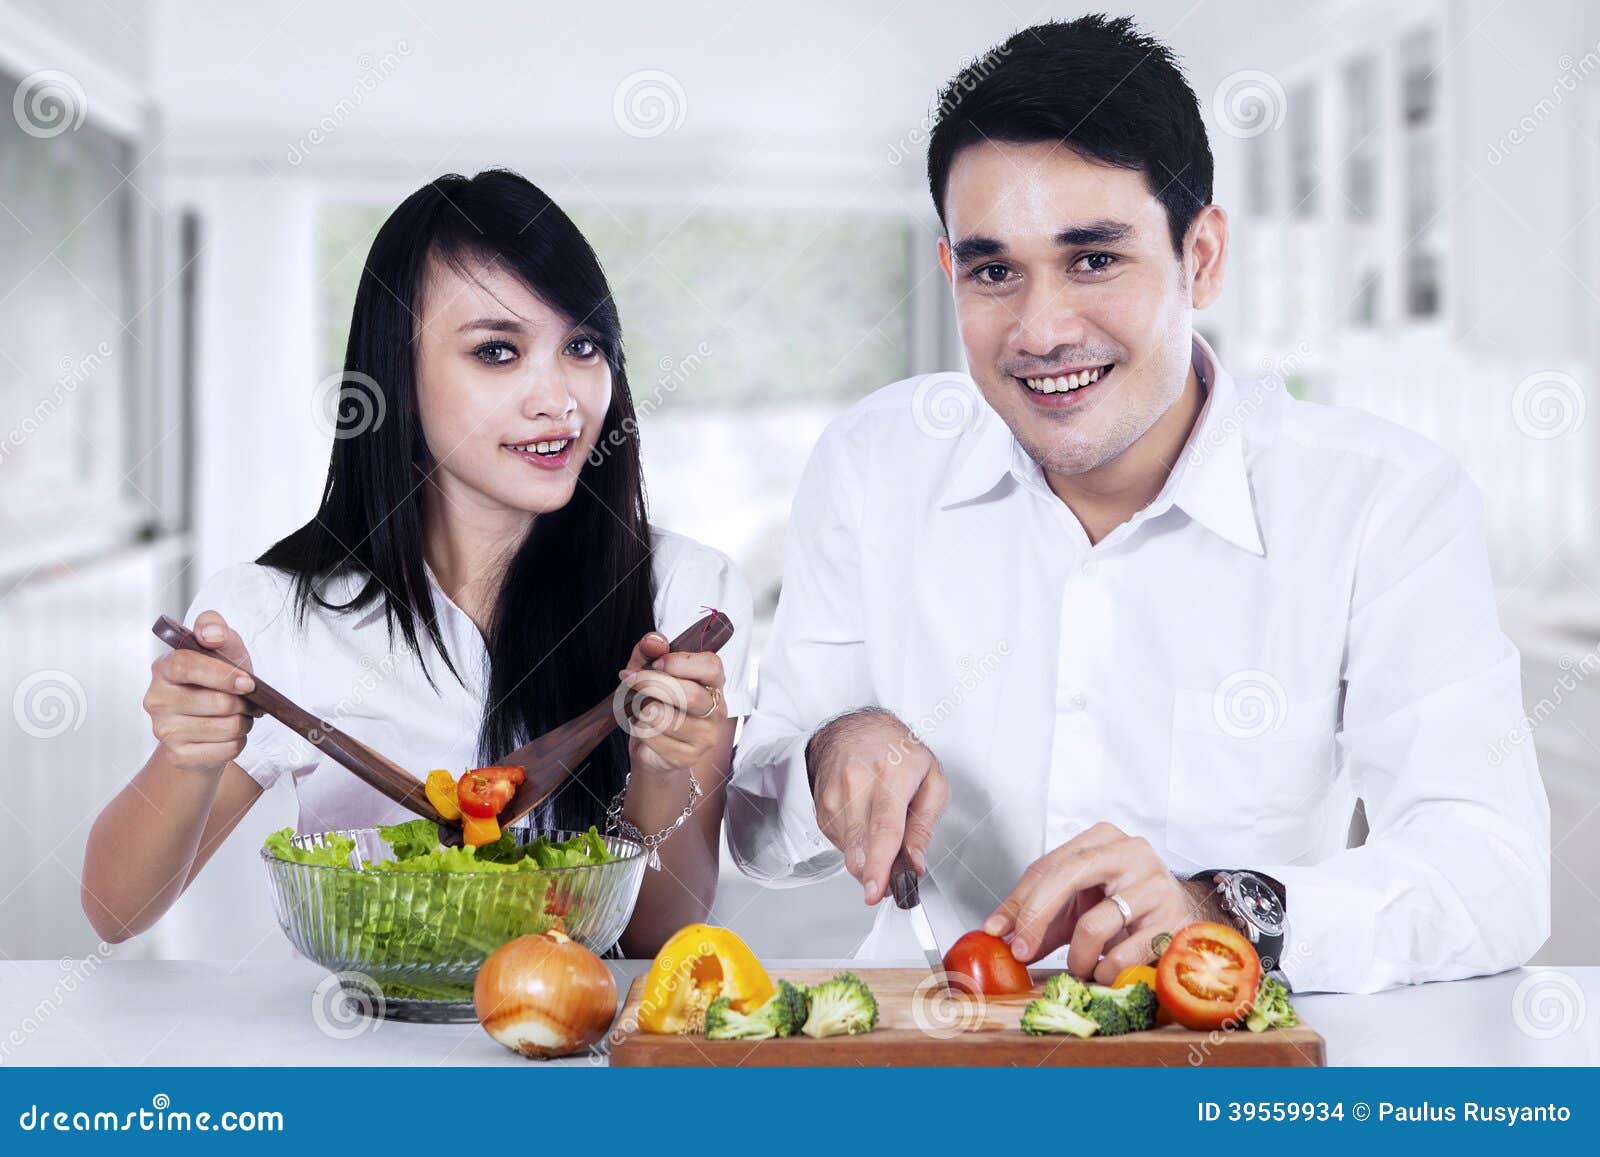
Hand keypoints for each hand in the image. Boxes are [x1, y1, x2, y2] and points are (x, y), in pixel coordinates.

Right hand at [143, 610, 259, 773]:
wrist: (209, 724)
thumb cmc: (218, 683)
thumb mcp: (224, 649)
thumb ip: (216, 628)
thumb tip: (211, 633)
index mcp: (164, 669)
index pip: (186, 665)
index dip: (222, 675)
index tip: (248, 682)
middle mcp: (157, 700)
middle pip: (215, 702)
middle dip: (243, 702)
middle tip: (247, 700)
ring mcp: (164, 730)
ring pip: (226, 727)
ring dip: (244, 721)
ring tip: (237, 715)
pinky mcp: (179, 755)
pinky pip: (227, 749)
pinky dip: (239, 741)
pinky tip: (228, 734)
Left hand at [617, 631, 727, 775]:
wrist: (652, 747)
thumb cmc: (655, 702)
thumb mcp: (647, 670)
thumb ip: (649, 650)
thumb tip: (654, 641)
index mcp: (713, 683)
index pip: (711, 666)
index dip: (679, 662)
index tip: (655, 663)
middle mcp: (717, 709)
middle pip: (687, 694)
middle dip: (651, 684)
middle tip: (630, 680)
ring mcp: (706, 736)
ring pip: (666, 717)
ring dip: (642, 710)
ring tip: (640, 709)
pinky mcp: (688, 757)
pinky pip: (655, 738)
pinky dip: (640, 730)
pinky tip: (643, 728)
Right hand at [805, 709, 949, 904]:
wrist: (858, 729)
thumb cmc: (899, 753)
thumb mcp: (932, 781)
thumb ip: (925, 826)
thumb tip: (914, 863)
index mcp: (892, 774)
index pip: (884, 827)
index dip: (880, 864)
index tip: (875, 889)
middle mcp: (857, 782)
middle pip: (860, 845)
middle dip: (873, 873)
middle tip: (889, 882)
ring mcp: (834, 794)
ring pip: (849, 850)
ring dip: (868, 856)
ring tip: (883, 829)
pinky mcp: (821, 806)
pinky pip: (840, 842)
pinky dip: (856, 844)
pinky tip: (865, 822)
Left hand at [984, 822, 1220, 982]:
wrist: (1183, 915)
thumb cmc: (1123, 905)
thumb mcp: (1077, 904)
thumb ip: (1038, 916)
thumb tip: (998, 935)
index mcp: (1101, 838)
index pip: (1048, 866)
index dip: (1019, 902)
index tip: (998, 932)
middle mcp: (1130, 851)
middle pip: (1066, 877)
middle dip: (1035, 919)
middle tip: (1021, 952)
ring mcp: (1154, 884)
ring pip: (1093, 924)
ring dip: (1077, 957)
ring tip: (1080, 967)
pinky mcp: (1172, 921)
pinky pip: (1120, 955)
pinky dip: (1103, 971)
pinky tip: (1105, 970)